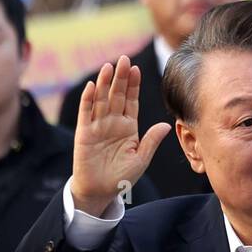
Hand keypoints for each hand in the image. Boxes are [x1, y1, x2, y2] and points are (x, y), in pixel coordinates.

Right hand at [71, 54, 171, 215]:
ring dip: (105, 84)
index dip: (133, 86)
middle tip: (124, 59)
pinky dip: (88, 100)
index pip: (131, 102)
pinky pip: (86, 114)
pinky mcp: (84, 134)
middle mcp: (113, 123)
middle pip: (117, 96)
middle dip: (120, 78)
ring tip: (109, 67)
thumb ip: (151, 141)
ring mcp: (98, 126)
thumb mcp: (140, 160)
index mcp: (128, 127)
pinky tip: (93, 87)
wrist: (100, 191)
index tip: (136, 69)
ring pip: (102, 100)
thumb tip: (166, 125)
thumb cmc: (121, 177)